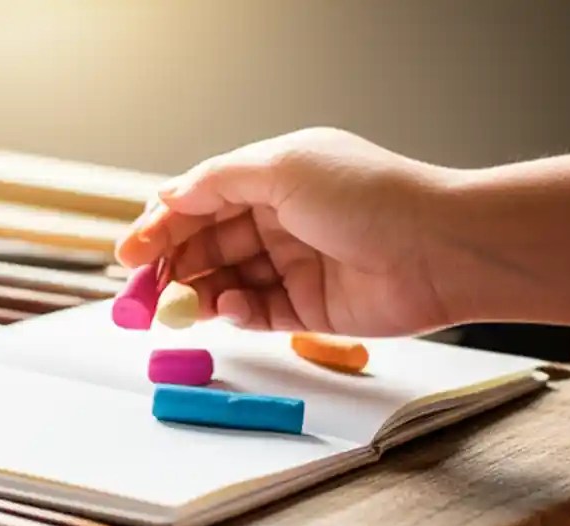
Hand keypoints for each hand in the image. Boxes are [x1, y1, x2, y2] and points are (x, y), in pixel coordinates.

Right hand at [116, 128, 465, 336]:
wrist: (440, 249)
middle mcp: (279, 221)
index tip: (129, 254)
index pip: (199, 202)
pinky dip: (235, 313)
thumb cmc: (369, 196)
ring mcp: (292, 266)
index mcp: (272, 179)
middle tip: (140, 293)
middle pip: (205, 245)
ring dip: (195, 293)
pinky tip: (231, 309)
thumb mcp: (282, 168)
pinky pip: (255, 313)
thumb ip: (217, 181)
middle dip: (169, 267)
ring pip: (224, 282)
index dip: (160, 226)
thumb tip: (167, 195)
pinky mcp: (307, 310)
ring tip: (176, 307)